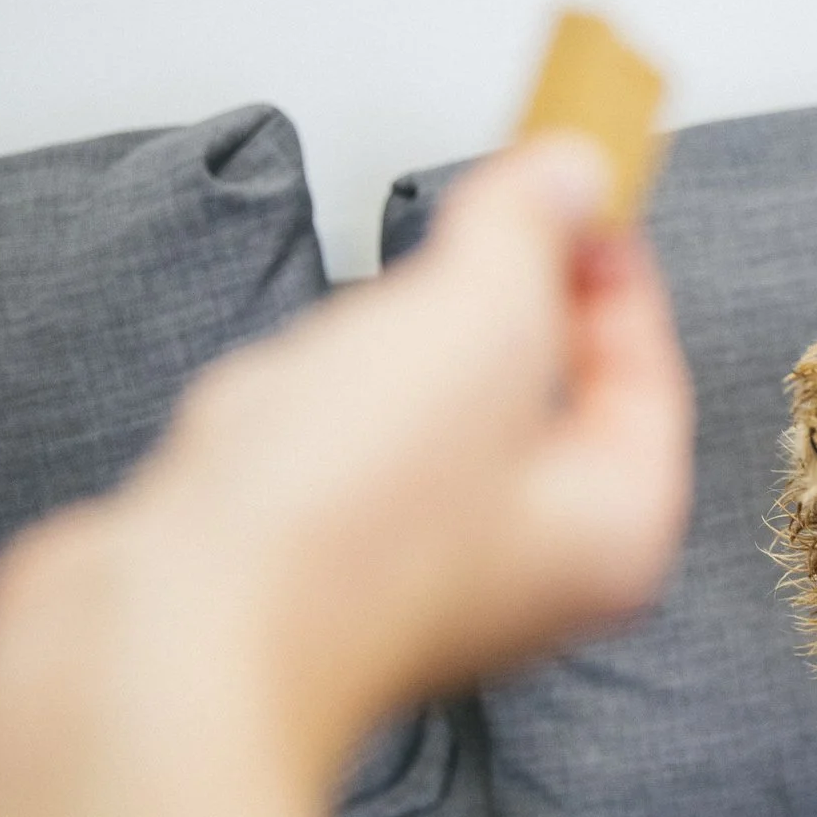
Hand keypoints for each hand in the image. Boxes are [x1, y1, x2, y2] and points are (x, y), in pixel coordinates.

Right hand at [11, 135, 692, 758]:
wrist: (168, 639)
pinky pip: (336, 452)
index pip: (647, 375)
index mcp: (616, 533)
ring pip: (431, 416)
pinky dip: (308, 408)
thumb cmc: (342, 529)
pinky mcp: (320, 569)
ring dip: (391, 353)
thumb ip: (528, 235)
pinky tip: (271, 409)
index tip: (577, 182)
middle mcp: (531, 571)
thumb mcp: (474, 323)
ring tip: (354, 338)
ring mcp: (420, 575)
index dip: (611, 264)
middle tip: (481, 215)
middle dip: (498, 298)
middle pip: (543, 393)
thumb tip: (568, 176)